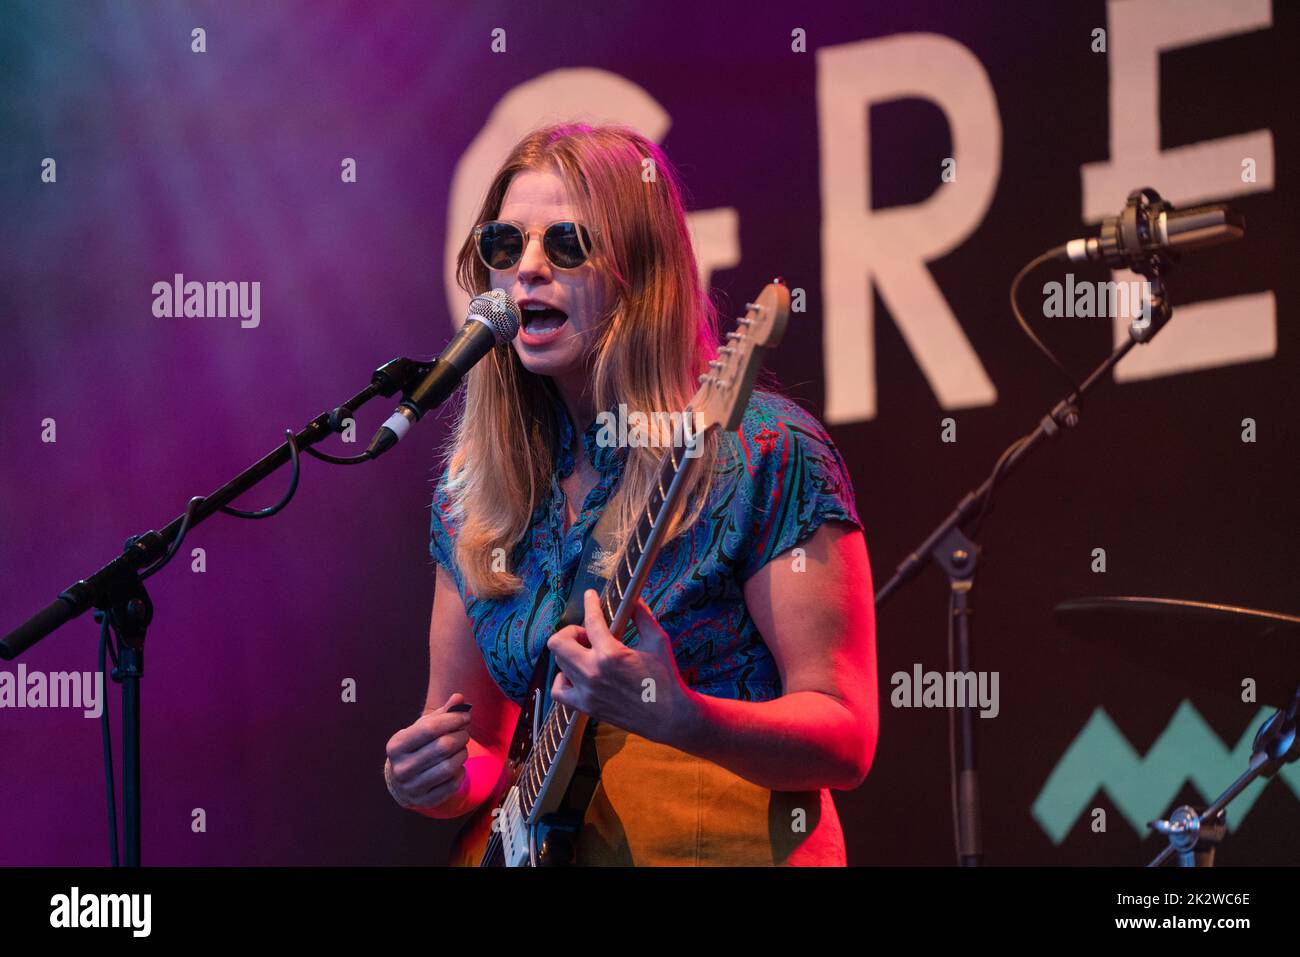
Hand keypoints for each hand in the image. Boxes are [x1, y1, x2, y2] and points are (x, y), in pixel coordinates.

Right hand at [384, 693, 471, 810]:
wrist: (402, 781)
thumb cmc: (417, 747)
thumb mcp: (423, 728)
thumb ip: (442, 712)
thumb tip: (459, 698)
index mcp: (396, 745)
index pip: (430, 728)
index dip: (453, 719)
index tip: (466, 716)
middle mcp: (401, 768)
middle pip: (443, 747)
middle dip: (461, 736)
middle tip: (464, 733)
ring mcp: (412, 788)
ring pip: (450, 766)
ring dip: (462, 753)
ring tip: (461, 748)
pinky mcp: (425, 801)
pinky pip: (453, 784)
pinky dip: (461, 772)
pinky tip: (457, 766)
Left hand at [546, 589, 695, 744]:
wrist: (668, 717)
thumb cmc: (665, 677)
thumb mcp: (658, 641)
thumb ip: (642, 616)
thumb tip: (633, 597)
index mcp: (611, 653)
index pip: (591, 620)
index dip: (590, 603)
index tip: (590, 595)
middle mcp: (593, 672)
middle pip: (558, 642)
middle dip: (572, 632)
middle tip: (588, 635)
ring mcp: (586, 692)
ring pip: (558, 663)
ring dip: (570, 652)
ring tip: (588, 653)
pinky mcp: (586, 706)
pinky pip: (558, 690)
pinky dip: (563, 679)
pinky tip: (578, 674)